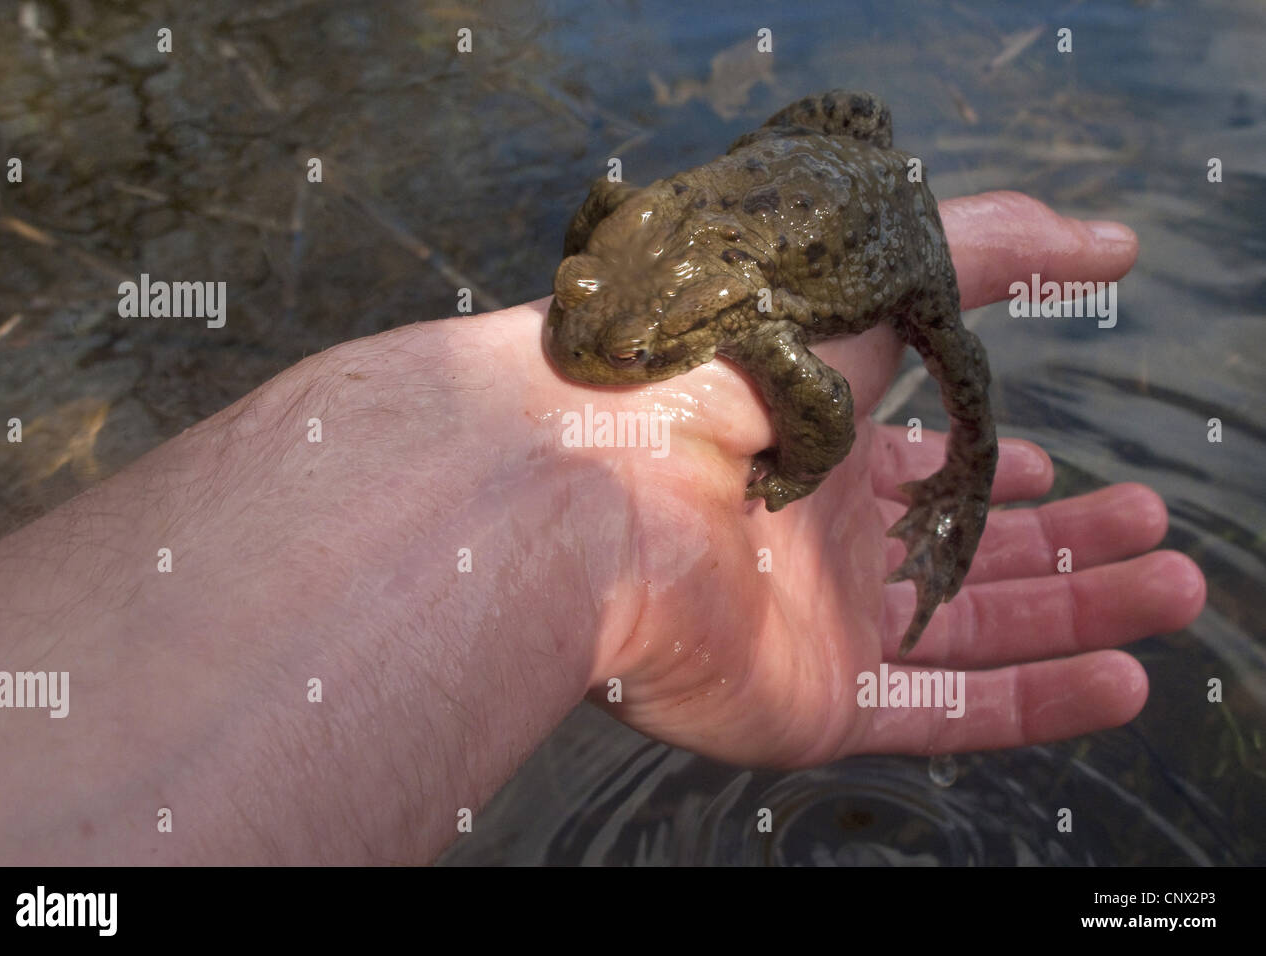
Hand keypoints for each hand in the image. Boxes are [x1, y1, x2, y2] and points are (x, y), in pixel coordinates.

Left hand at [565, 191, 1205, 766]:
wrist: (600, 480)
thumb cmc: (722, 357)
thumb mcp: (873, 276)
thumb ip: (993, 249)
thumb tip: (1114, 239)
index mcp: (820, 442)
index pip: (923, 464)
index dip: (994, 466)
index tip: (1063, 466)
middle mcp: (820, 534)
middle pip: (962, 549)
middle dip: (1063, 541)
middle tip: (1148, 529)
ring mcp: (818, 621)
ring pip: (971, 630)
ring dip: (1075, 614)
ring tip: (1169, 589)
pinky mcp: (815, 699)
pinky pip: (944, 710)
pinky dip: (1036, 703)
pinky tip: (1119, 679)